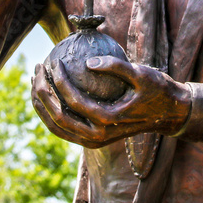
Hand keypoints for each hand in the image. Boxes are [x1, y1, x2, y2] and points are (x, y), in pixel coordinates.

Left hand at [31, 56, 191, 148]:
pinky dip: (51, 112)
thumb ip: (116, 67)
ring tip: (35, 80)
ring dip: (41, 105)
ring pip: (56, 126)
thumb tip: (89, 61)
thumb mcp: (142, 74)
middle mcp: (97, 136)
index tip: (54, 61)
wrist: (167, 114)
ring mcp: (93, 141)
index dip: (59, 80)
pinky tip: (47, 92)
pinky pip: (63, 128)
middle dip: (42, 93)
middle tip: (37, 69)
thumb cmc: (157, 90)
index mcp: (108, 120)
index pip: (74, 101)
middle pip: (58, 117)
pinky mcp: (91, 140)